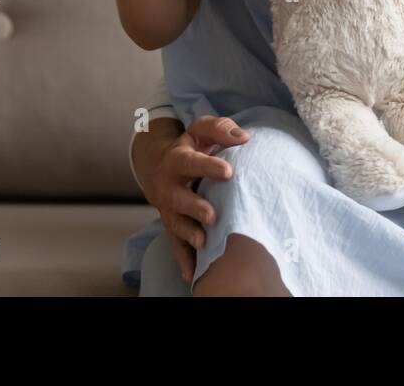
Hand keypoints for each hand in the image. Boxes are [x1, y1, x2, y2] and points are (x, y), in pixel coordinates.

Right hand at [143, 115, 249, 282]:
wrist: (157, 166)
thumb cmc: (190, 146)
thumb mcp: (200, 130)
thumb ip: (220, 129)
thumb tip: (245, 137)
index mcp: (178, 159)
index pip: (191, 162)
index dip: (208, 166)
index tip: (228, 172)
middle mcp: (169, 186)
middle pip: (179, 198)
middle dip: (194, 207)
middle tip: (212, 215)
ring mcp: (168, 208)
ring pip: (175, 224)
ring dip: (188, 234)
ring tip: (203, 242)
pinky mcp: (171, 225)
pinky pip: (175, 244)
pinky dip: (183, 259)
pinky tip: (191, 274)